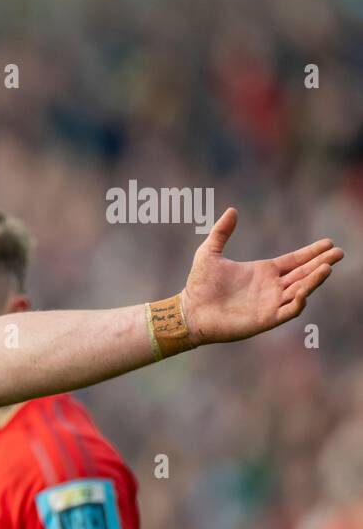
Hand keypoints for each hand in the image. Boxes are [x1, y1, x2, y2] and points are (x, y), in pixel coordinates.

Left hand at [179, 207, 342, 345]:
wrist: (189, 311)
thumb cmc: (199, 285)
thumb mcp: (209, 252)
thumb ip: (221, 232)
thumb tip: (232, 210)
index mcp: (263, 271)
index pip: (294, 261)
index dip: (311, 253)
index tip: (328, 243)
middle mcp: (271, 287)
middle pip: (303, 274)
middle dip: (321, 263)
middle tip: (338, 253)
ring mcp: (270, 303)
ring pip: (300, 290)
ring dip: (314, 280)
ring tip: (327, 267)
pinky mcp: (265, 319)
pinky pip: (288, 311)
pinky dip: (298, 302)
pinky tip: (303, 292)